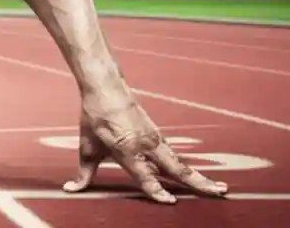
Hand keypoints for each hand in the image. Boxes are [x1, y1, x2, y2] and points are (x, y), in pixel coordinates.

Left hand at [63, 87, 228, 202]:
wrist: (105, 87)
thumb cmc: (95, 117)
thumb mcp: (86, 146)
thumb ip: (83, 173)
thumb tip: (70, 190)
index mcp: (127, 148)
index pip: (144, 175)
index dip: (155, 189)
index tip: (170, 201)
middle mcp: (145, 144)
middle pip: (176, 168)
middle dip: (198, 182)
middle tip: (220, 193)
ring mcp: (155, 139)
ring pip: (179, 162)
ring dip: (199, 176)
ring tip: (220, 188)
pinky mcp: (157, 135)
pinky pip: (174, 155)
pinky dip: (187, 167)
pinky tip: (197, 176)